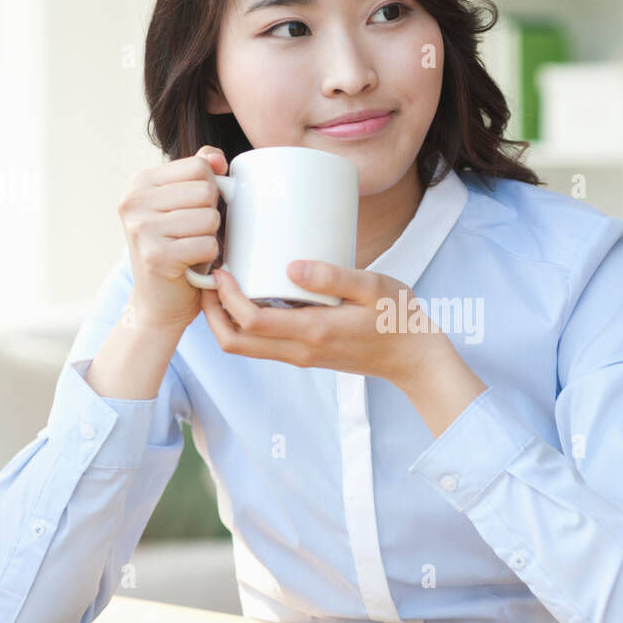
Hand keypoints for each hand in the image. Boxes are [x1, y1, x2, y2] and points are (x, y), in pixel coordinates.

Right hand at [119, 145, 227, 331]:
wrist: (159, 302)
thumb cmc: (180, 250)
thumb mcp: (187, 206)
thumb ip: (199, 174)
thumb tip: (216, 157)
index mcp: (140, 182)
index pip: (199, 166)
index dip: (209, 190)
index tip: (192, 211)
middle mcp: (134, 201)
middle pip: (206, 190)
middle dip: (210, 215)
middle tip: (191, 235)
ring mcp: (142, 229)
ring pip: (209, 218)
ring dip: (210, 238)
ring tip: (190, 249)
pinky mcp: (156, 256)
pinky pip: (207, 245)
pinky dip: (208, 258)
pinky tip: (190, 265)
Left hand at [199, 259, 448, 388]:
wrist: (413, 358)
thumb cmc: (397, 317)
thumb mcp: (373, 287)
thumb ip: (333, 276)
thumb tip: (291, 265)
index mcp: (314, 332)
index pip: (252, 322)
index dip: (227, 298)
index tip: (222, 270)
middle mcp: (301, 351)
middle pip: (236, 344)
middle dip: (212, 315)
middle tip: (208, 281)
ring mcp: (301, 357)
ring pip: (245, 348)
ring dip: (225, 321)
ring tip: (222, 286)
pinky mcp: (305, 355)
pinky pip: (263, 346)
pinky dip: (245, 325)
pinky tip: (252, 297)